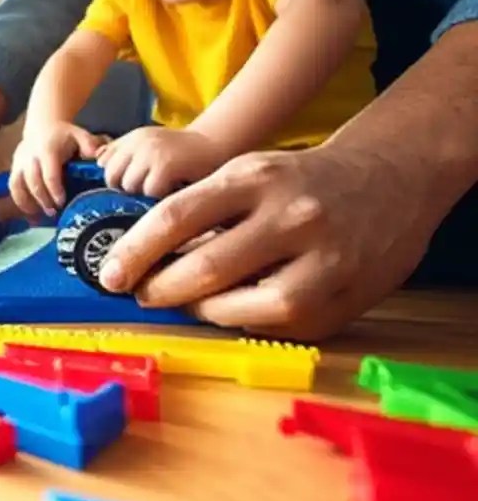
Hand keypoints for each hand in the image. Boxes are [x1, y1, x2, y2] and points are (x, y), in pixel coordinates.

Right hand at [9, 122, 107, 217]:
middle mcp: (31, 156)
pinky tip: (30, 210)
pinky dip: (19, 200)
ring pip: (18, 185)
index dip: (54, 191)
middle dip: (43, 200)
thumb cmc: (65, 135)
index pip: (49, 174)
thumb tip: (97, 158)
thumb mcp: (80, 135)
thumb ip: (89, 145)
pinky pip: (13, 186)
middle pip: (33, 182)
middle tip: (54, 212)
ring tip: (39, 214)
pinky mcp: (14, 167)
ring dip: (28, 202)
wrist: (43, 126)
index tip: (61, 202)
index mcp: (48, 150)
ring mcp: (20, 162)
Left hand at [96, 126, 230, 197]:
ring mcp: (150, 153)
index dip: (115, 176)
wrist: (217, 144)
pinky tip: (173, 188)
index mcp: (132, 137)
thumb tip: (98, 160)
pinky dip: (160, 195)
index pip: (104, 162)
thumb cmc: (182, 151)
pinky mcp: (165, 166)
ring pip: (129, 186)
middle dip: (126, 187)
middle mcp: (138, 142)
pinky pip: (149, 191)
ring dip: (144, 192)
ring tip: (162, 186)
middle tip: (147, 187)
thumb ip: (125, 152)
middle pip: (112, 177)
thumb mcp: (150, 144)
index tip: (129, 182)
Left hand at [97, 146, 439, 339]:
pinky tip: (233, 310)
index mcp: (256, 178)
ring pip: (240, 307)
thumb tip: (138, 255)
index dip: (133, 252)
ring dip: (199, 311)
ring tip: (188, 302)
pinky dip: (243, 322)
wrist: (391, 179)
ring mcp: (323, 260)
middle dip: (160, 290)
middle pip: (204, 269)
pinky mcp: (343, 298)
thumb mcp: (250, 173)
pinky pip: (276, 327)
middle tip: (142, 294)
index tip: (109, 275)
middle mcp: (291, 216)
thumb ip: (202, 208)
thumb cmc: (299, 181)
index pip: (175, 216)